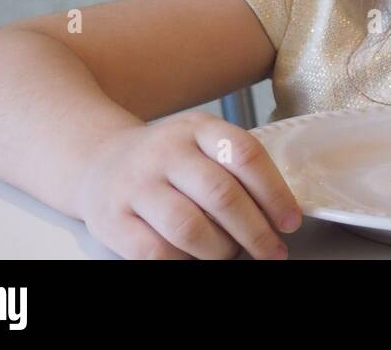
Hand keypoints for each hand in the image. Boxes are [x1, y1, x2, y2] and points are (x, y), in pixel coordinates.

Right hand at [74, 110, 302, 258]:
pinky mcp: (113, 219)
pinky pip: (158, 253)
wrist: (99, 160)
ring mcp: (136, 184)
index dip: (275, 193)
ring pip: (190, 227)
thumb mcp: (202, 144)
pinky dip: (186, 262)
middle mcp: (166, 151)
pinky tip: (198, 259)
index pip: (245, 154)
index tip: (290, 222)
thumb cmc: (168, 160)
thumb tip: (278, 218)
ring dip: (222, 251)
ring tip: (232, 254)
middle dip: (256, 231)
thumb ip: (237, 170)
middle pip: (221, 194)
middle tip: (272, 251)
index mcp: (197, 127)